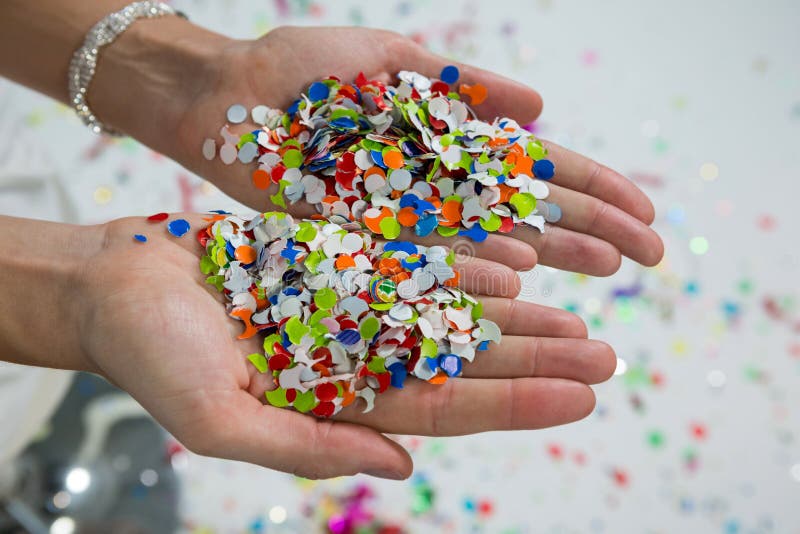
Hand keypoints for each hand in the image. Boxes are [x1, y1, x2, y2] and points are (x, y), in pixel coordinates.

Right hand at [68, 214, 614, 478]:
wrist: (119, 286)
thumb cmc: (153, 359)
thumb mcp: (220, 420)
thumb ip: (308, 447)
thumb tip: (400, 469)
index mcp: (335, 403)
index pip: (444, 410)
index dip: (513, 403)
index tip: (580, 395)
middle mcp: (356, 359)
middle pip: (462, 362)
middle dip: (532, 362)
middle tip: (604, 356)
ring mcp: (352, 310)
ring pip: (450, 315)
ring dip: (513, 318)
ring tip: (577, 317)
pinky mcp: (338, 264)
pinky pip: (413, 264)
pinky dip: (462, 266)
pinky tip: (513, 268)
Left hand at [93, 23, 661, 275]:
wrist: (226, 97)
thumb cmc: (300, 70)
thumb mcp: (389, 60)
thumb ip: (460, 85)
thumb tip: (540, 108)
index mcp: (449, 136)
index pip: (537, 165)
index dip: (592, 185)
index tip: (643, 207)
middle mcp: (439, 182)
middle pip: (530, 206)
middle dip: (591, 226)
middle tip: (651, 252)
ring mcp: (409, 212)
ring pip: (495, 235)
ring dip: (555, 251)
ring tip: (610, 266)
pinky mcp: (370, 234)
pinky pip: (436, 253)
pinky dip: (483, 262)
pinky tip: (529, 275)